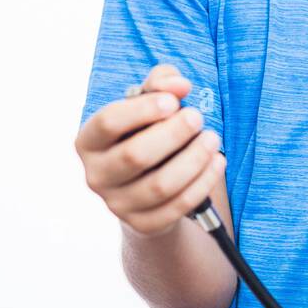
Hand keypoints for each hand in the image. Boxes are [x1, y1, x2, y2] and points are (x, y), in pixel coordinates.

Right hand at [74, 63, 225, 237]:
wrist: (149, 184)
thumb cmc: (148, 132)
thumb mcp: (150, 102)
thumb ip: (162, 83)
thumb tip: (179, 85)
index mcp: (89, 141)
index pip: (107, 123)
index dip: (142, 110)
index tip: (173, 101)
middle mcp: (96, 175)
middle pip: (135, 156)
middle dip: (173, 134)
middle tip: (198, 117)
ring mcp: (117, 204)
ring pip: (160, 185)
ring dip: (193, 160)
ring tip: (213, 139)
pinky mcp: (143, 224)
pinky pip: (177, 206)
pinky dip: (203, 183)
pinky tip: (217, 162)